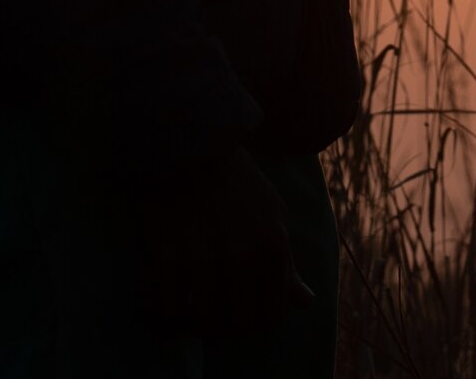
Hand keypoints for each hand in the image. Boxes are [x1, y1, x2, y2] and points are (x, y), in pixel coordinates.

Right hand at [136, 143, 312, 333]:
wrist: (188, 146)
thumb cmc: (235, 181)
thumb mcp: (272, 214)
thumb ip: (287, 263)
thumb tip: (305, 303)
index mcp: (273, 246)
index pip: (272, 313)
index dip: (258, 323)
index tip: (244, 318)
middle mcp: (243, 256)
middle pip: (239, 325)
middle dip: (229, 329)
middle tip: (217, 320)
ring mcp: (205, 259)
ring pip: (205, 321)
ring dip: (199, 325)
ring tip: (194, 315)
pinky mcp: (170, 257)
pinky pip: (173, 308)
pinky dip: (173, 315)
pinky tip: (174, 306)